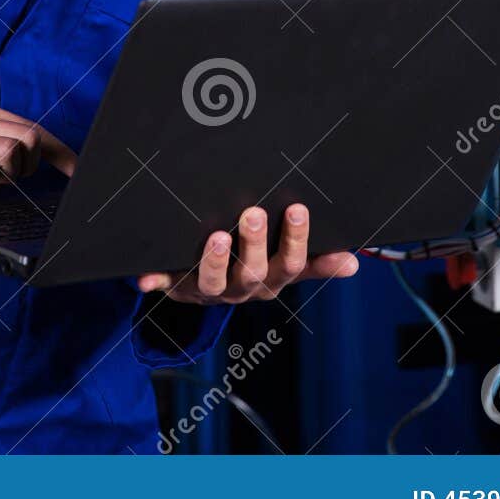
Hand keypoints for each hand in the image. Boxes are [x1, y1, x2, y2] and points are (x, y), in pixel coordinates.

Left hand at [136, 204, 359, 303]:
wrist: (208, 289)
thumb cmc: (254, 265)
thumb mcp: (287, 265)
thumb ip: (317, 263)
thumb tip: (354, 264)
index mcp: (273, 279)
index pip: (291, 263)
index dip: (295, 240)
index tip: (298, 208)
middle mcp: (243, 287)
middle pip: (253, 271)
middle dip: (254, 243)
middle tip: (254, 212)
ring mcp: (210, 290)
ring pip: (213, 281)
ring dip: (214, 261)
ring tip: (217, 235)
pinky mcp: (178, 287)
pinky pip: (166, 286)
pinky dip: (155, 281)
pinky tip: (146, 276)